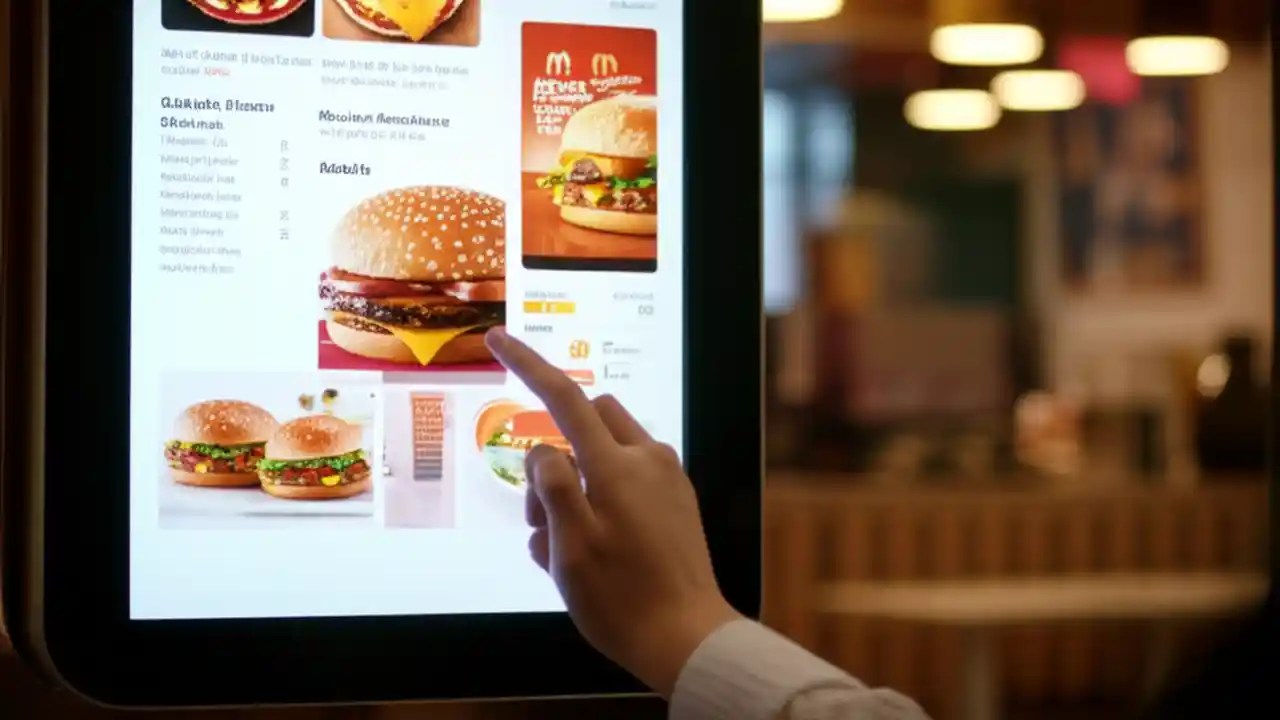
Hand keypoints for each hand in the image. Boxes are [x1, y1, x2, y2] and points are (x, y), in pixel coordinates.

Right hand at [485, 328, 739, 696]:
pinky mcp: (678, 502)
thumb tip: (545, 451)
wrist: (688, 639)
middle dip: (558, 448)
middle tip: (540, 515)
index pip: (563, 397)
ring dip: (578, 482)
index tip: (501, 338)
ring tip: (564, 550)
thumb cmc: (623, 599)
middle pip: (590, 418)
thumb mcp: (569, 546)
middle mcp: (648, 460)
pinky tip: (593, 553)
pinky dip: (603, 500)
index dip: (527, 365)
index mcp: (617, 466)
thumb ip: (552, 487)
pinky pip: (631, 479)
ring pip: (608, 451)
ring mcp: (668, 480)